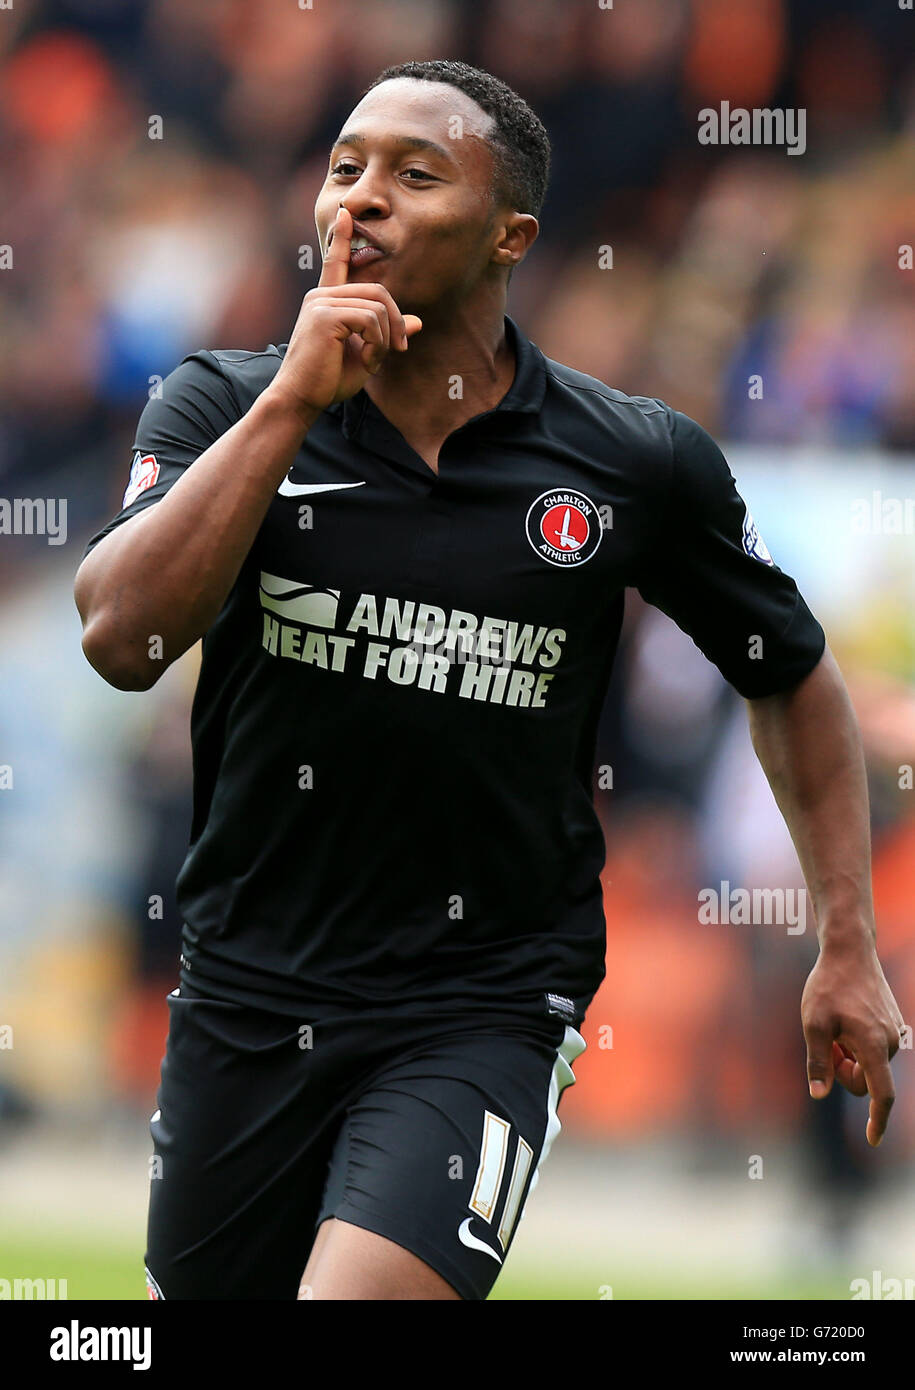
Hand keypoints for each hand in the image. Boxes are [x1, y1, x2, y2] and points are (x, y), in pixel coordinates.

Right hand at [267, 205, 422, 420]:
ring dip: (386, 338)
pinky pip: (370, 320)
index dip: (342, 238)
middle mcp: (320, 296)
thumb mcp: (366, 354)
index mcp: (325, 301)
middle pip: (378, 291)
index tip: (345, 213)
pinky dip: (378, 344)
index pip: (335, 262)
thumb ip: (387, 334)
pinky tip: (367, 360)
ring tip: (373, 361)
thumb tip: (418, 322)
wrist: (300, 399)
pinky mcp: (325, 315)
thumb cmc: (327, 380)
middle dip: (396, 321)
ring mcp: (320, 303)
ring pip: (377, 306)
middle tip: (399, 349)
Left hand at [801, 941, 905, 1145]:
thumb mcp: (813, 1024)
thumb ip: (817, 1062)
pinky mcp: (893, 1024)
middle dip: (843, 1072)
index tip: (872, 1140)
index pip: (880, 1094)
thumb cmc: (828, 987)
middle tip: (826, 1046)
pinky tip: (844, 1022)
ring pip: (868, 1064)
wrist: (849, 952)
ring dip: (848, 1057)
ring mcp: (894, 1032)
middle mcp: (891, 1042)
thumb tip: (819, 1094)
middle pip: (865, 1081)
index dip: (877, 1120)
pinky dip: (856, 1046)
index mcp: (874, 1045)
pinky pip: (873, 1049)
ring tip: (833, 1029)